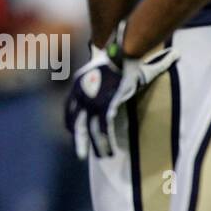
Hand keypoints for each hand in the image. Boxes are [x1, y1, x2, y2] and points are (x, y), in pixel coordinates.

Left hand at [64, 45, 179, 159]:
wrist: (119, 53)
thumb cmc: (120, 57)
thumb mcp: (113, 68)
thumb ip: (115, 72)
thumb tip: (141, 64)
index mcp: (79, 85)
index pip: (70, 107)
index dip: (70, 120)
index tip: (71, 130)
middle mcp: (81, 96)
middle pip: (76, 123)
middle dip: (79, 139)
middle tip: (80, 155)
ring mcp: (91, 103)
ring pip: (90, 130)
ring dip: (96, 145)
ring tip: (104, 157)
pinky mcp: (104, 108)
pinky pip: (103, 129)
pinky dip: (106, 141)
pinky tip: (110, 151)